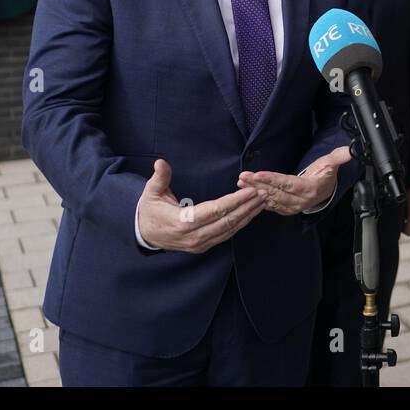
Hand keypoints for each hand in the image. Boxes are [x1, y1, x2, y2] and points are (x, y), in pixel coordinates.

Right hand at [138, 159, 264, 252]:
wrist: (144, 235)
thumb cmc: (149, 211)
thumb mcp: (151, 193)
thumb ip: (160, 178)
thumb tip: (161, 162)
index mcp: (183, 222)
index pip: (215, 211)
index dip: (235, 201)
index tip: (251, 190)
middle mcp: (194, 236)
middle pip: (227, 222)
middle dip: (248, 207)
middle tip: (264, 193)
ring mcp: (199, 244)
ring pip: (230, 230)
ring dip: (248, 216)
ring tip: (263, 202)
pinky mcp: (203, 246)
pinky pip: (226, 235)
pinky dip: (240, 224)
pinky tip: (250, 213)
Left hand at [237, 146, 351, 214]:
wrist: (325, 190)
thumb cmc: (326, 175)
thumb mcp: (332, 164)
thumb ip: (339, 157)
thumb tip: (349, 151)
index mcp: (310, 189)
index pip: (288, 184)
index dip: (273, 180)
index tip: (258, 175)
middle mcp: (300, 200)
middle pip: (276, 192)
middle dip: (258, 185)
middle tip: (243, 177)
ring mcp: (292, 206)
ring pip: (270, 199)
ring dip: (254, 191)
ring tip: (241, 182)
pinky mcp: (285, 208)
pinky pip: (270, 204)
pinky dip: (257, 198)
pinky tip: (246, 191)